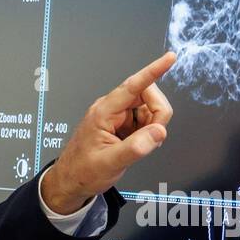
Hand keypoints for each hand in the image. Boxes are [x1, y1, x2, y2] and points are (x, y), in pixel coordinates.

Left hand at [41, 51, 176, 213]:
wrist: (70, 182)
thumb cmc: (82, 172)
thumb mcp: (109, 164)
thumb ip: (135, 148)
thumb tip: (159, 132)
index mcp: (103, 113)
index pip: (133, 86)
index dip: (153, 71)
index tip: (169, 58)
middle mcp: (110, 109)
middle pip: (148, 96)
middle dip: (157, 115)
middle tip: (150, 138)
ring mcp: (116, 116)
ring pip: (149, 109)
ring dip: (152, 126)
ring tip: (135, 145)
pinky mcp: (121, 124)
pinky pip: (144, 120)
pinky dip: (147, 132)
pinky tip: (135, 145)